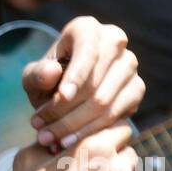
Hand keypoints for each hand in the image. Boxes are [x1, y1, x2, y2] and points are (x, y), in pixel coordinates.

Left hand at [22, 17, 144, 150]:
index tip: (62, 98)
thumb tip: (52, 71)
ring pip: (105, 102)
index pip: (87, 51)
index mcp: (86, 28)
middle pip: (95, 83)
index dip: (76, 76)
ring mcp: (129, 65)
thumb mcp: (34, 77)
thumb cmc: (47, 79)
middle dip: (66, 111)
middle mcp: (114, 41)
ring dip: (74, 126)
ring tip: (49, 139)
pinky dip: (90, 132)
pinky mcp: (137, 88)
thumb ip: (37, 74)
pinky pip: (116, 115)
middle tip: (41, 129)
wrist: (66, 91)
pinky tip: (68, 142)